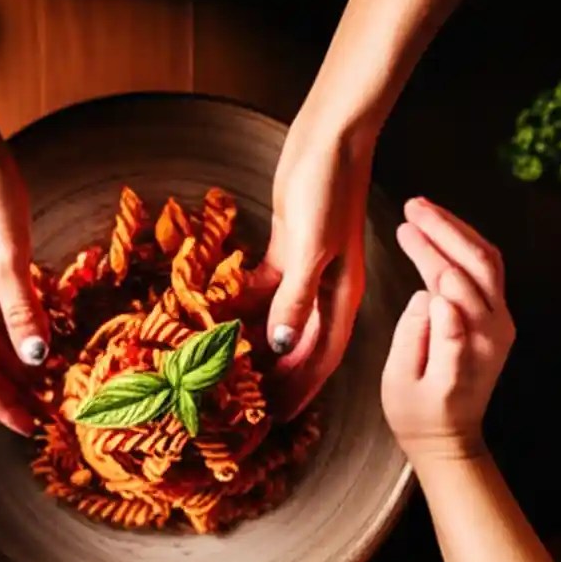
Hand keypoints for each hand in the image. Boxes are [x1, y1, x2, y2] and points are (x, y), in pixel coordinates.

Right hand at [0, 141, 46, 435]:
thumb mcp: (8, 256)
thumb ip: (20, 310)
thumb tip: (35, 361)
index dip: (3, 408)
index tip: (31, 431)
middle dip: (11, 397)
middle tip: (45, 418)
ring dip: (16, 372)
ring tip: (46, 390)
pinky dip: (16, 341)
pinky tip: (39, 343)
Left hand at [255, 117, 373, 418]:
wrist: (328, 139)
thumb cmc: (327, 189)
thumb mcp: (310, 248)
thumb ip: (294, 299)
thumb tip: (277, 347)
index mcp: (340, 296)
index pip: (320, 357)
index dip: (301, 391)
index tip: (280, 422)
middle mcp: (325, 290)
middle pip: (299, 345)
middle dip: (278, 378)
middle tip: (247, 407)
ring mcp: (305, 270)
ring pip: (280, 320)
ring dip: (259, 345)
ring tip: (230, 373)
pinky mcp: (285, 250)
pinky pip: (264, 291)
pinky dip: (245, 307)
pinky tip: (220, 321)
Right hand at [381, 198, 514, 463]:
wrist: (449, 439)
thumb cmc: (417, 414)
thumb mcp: (403, 381)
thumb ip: (417, 337)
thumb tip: (428, 297)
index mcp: (468, 342)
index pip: (451, 281)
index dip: (428, 251)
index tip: (402, 229)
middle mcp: (493, 328)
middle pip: (477, 262)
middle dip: (445, 228)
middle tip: (413, 206)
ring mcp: (500, 323)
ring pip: (487, 262)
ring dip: (458, 231)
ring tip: (424, 210)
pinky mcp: (497, 320)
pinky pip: (488, 273)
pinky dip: (467, 246)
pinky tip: (444, 233)